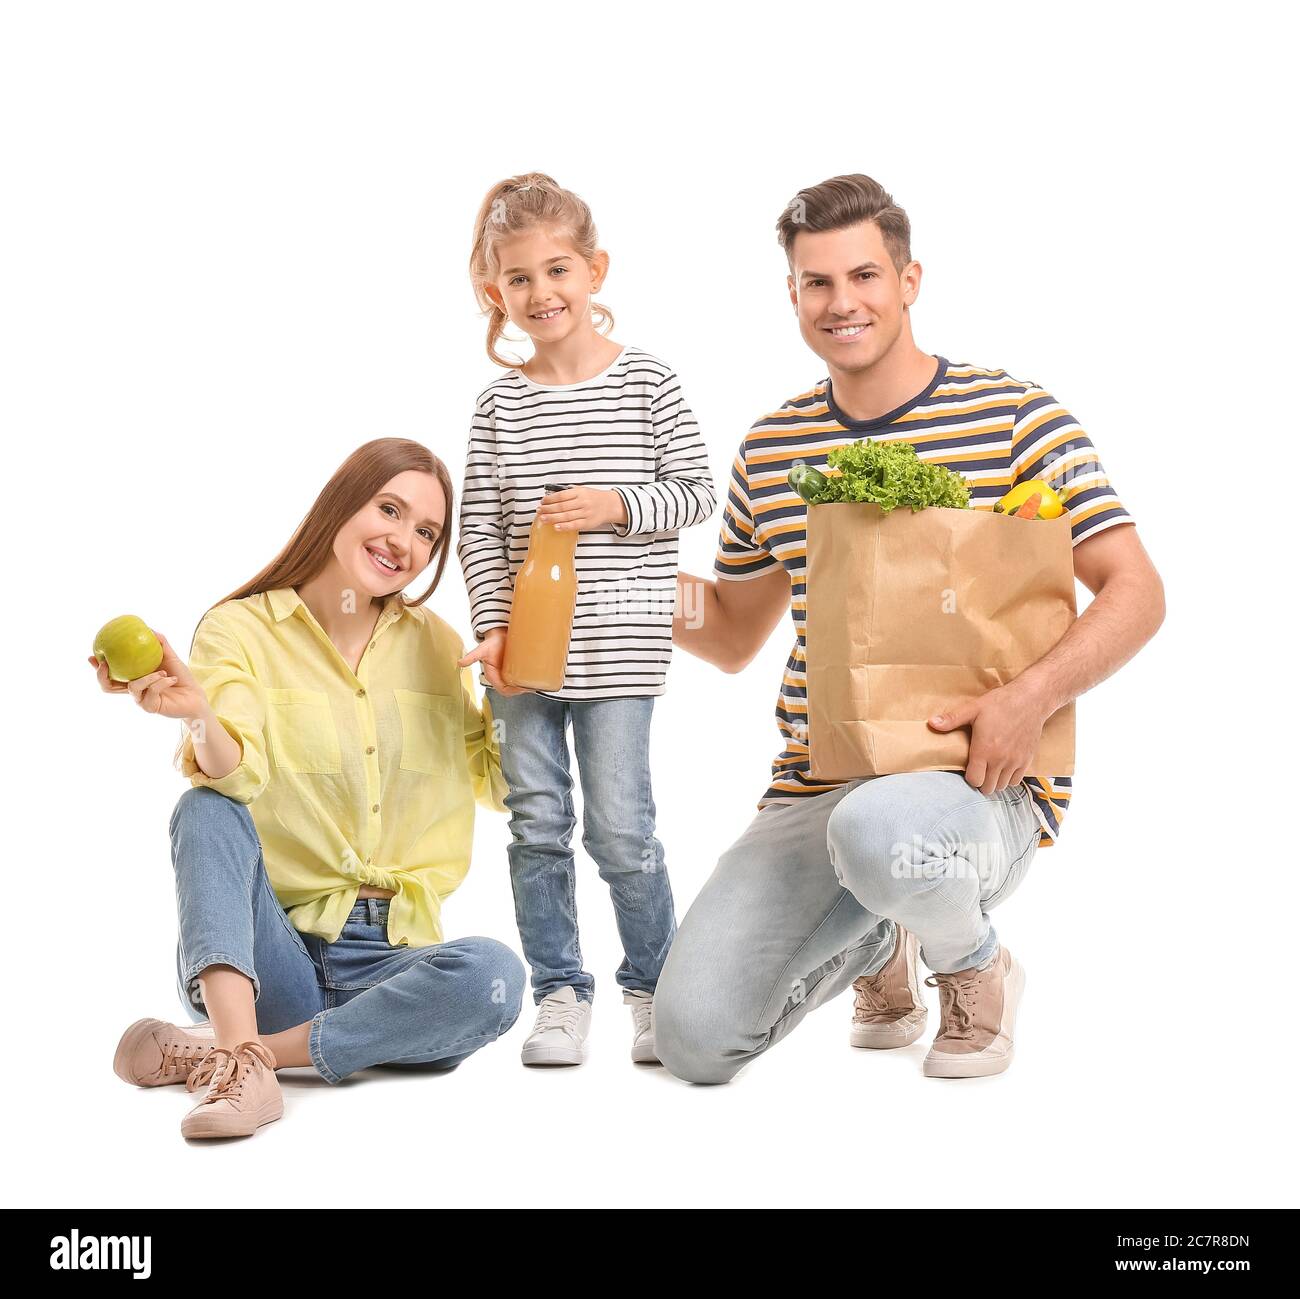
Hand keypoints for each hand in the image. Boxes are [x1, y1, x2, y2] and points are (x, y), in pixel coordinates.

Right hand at [87, 630, 210, 719]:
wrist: (195, 696)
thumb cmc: (181, 677)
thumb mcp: (170, 657)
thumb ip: (160, 644)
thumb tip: (149, 628)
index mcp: (134, 678)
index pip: (110, 675)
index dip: (97, 668)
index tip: (91, 656)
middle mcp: (134, 690)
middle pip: (107, 687)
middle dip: (102, 676)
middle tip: (106, 665)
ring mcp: (141, 700)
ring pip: (132, 687)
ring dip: (148, 677)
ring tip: (162, 671)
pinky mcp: (150, 707)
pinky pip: (152, 691)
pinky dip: (162, 682)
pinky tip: (171, 678)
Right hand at [458, 629, 528, 696]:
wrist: (500, 634)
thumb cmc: (492, 642)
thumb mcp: (482, 649)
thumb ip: (472, 656)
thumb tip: (460, 663)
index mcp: (493, 675)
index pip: (502, 689)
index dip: (511, 690)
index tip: (521, 687)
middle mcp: (501, 677)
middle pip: (511, 691)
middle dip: (520, 690)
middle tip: (531, 685)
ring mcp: (508, 675)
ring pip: (517, 687)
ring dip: (525, 687)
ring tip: (535, 683)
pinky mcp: (515, 671)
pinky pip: (521, 680)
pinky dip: (527, 681)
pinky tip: (535, 679)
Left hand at [535, 486, 626, 531]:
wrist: (609, 505)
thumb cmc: (594, 498)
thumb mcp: (582, 490)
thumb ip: (569, 493)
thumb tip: (552, 496)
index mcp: (580, 492)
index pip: (561, 495)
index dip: (550, 499)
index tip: (542, 501)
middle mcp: (582, 502)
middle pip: (562, 506)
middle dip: (548, 509)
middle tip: (539, 511)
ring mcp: (585, 513)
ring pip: (566, 516)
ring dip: (552, 518)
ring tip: (543, 519)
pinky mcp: (587, 523)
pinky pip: (574, 525)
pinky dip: (564, 527)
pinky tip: (556, 527)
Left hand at [926, 682, 1050, 795]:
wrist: (1030, 699)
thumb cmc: (1000, 703)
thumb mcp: (973, 708)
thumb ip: (952, 719)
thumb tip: (931, 723)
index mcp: (984, 750)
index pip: (974, 780)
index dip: (969, 777)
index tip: (968, 767)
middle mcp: (1000, 760)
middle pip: (988, 787)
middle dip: (981, 781)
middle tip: (978, 770)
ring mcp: (1015, 761)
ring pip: (1002, 786)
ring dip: (995, 781)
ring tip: (990, 769)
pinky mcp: (1027, 760)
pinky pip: (1017, 780)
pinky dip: (1009, 778)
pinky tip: (1004, 767)